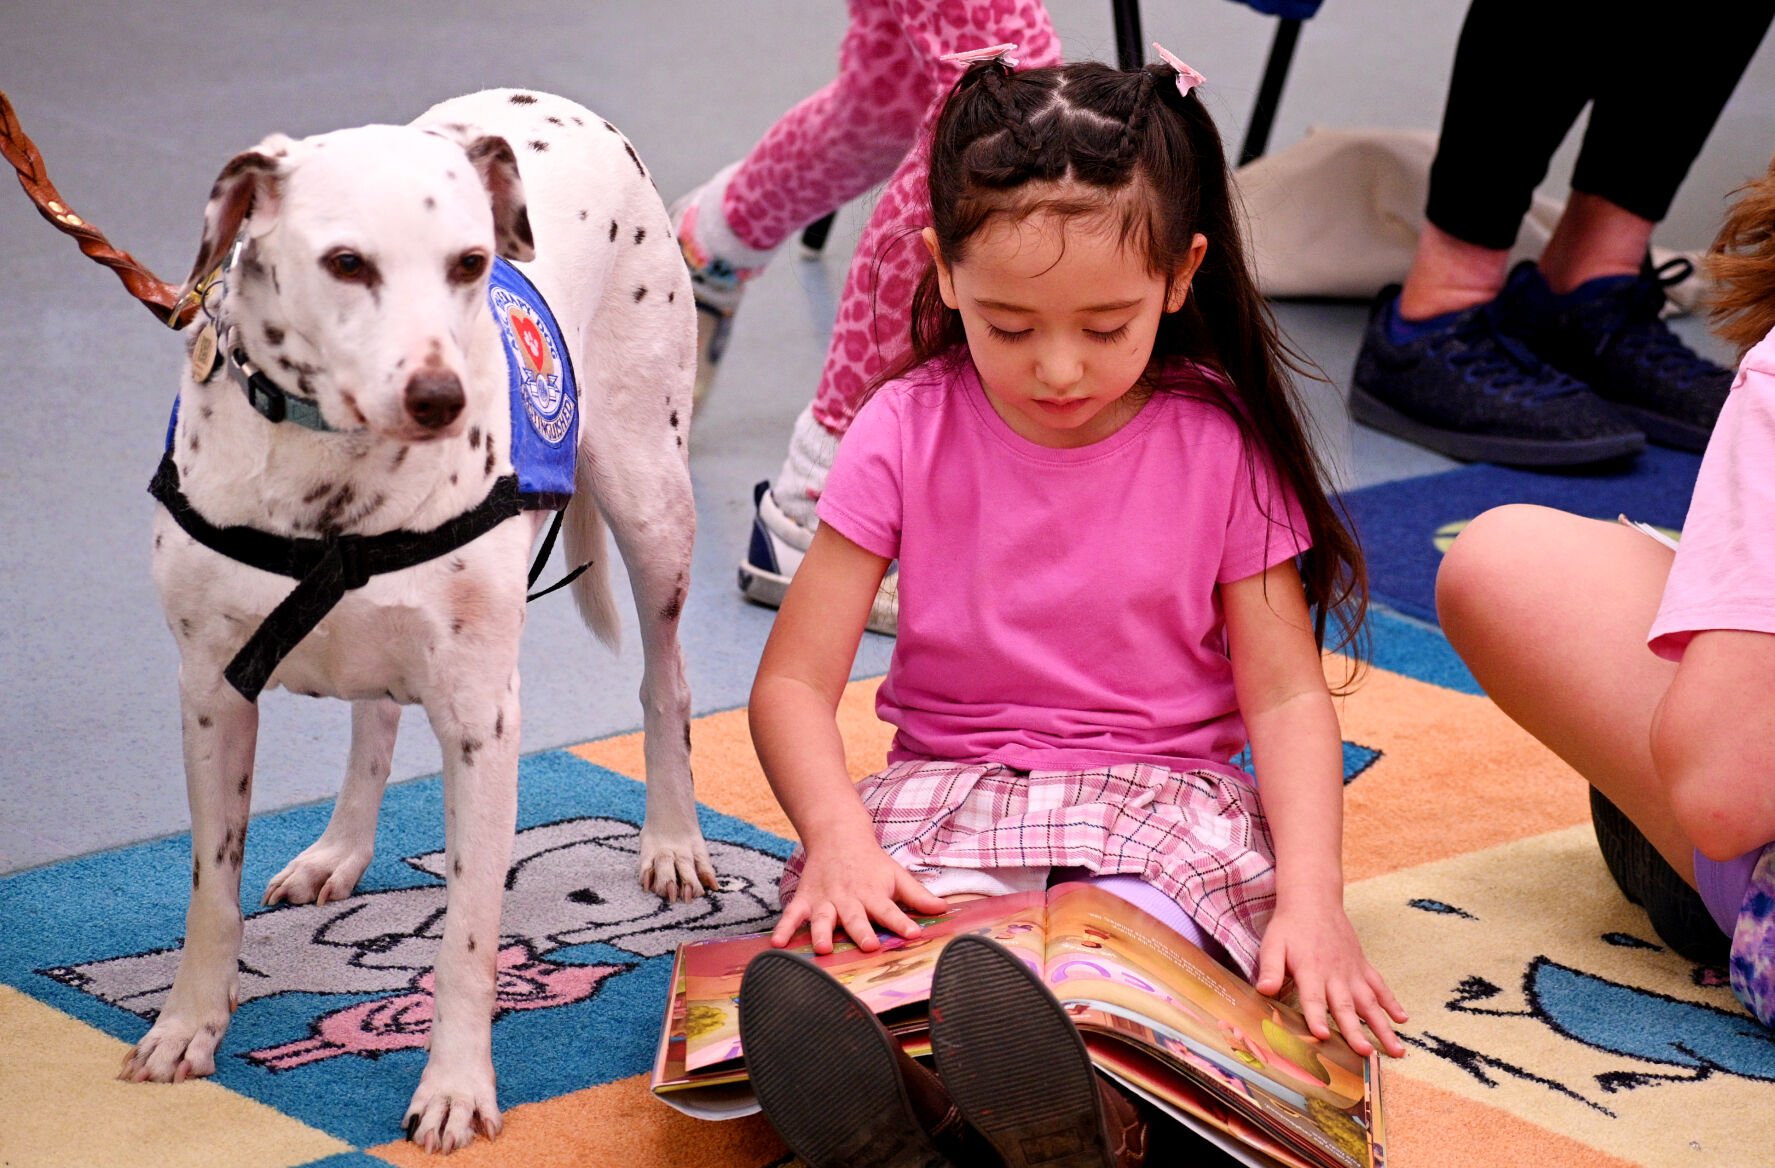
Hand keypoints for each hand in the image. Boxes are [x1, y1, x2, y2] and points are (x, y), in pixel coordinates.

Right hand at [772, 843, 950, 953]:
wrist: (837, 834)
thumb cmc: (871, 862)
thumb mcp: (896, 875)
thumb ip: (918, 895)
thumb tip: (945, 910)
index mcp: (873, 894)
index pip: (890, 910)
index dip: (901, 922)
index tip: (914, 934)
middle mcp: (849, 899)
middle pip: (855, 917)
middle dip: (862, 932)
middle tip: (869, 946)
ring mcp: (825, 900)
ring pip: (823, 919)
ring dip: (822, 933)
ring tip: (823, 949)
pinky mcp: (805, 900)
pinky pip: (792, 915)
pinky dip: (785, 928)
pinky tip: (778, 943)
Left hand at [1254, 898, 1407, 1057]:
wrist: (1314, 901)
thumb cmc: (1290, 927)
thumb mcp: (1272, 944)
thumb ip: (1270, 968)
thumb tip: (1264, 990)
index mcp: (1310, 970)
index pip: (1312, 998)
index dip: (1316, 1017)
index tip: (1323, 1036)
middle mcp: (1334, 974)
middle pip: (1345, 1006)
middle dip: (1356, 1031)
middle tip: (1366, 1054)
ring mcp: (1352, 971)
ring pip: (1370, 1002)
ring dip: (1383, 1026)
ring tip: (1396, 1050)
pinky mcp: (1362, 966)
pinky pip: (1380, 986)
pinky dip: (1392, 1002)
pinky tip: (1402, 1020)